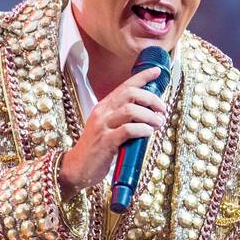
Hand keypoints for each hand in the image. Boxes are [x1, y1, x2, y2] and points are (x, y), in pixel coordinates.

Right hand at [59, 65, 166, 200]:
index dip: (142, 77)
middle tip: (162, 110)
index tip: (156, 72)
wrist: (78, 167)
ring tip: (158, 123)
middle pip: (130, 94)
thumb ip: (124, 119)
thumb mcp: (108, 127)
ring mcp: (103, 126)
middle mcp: (102, 113)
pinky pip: (128, 130)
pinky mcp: (105, 142)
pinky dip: (142, 129)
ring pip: (131, 111)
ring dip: (150, 116)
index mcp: (104, 107)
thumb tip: (150, 114)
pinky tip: (148, 133)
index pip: (124, 85)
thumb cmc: (97, 149)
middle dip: (151, 99)